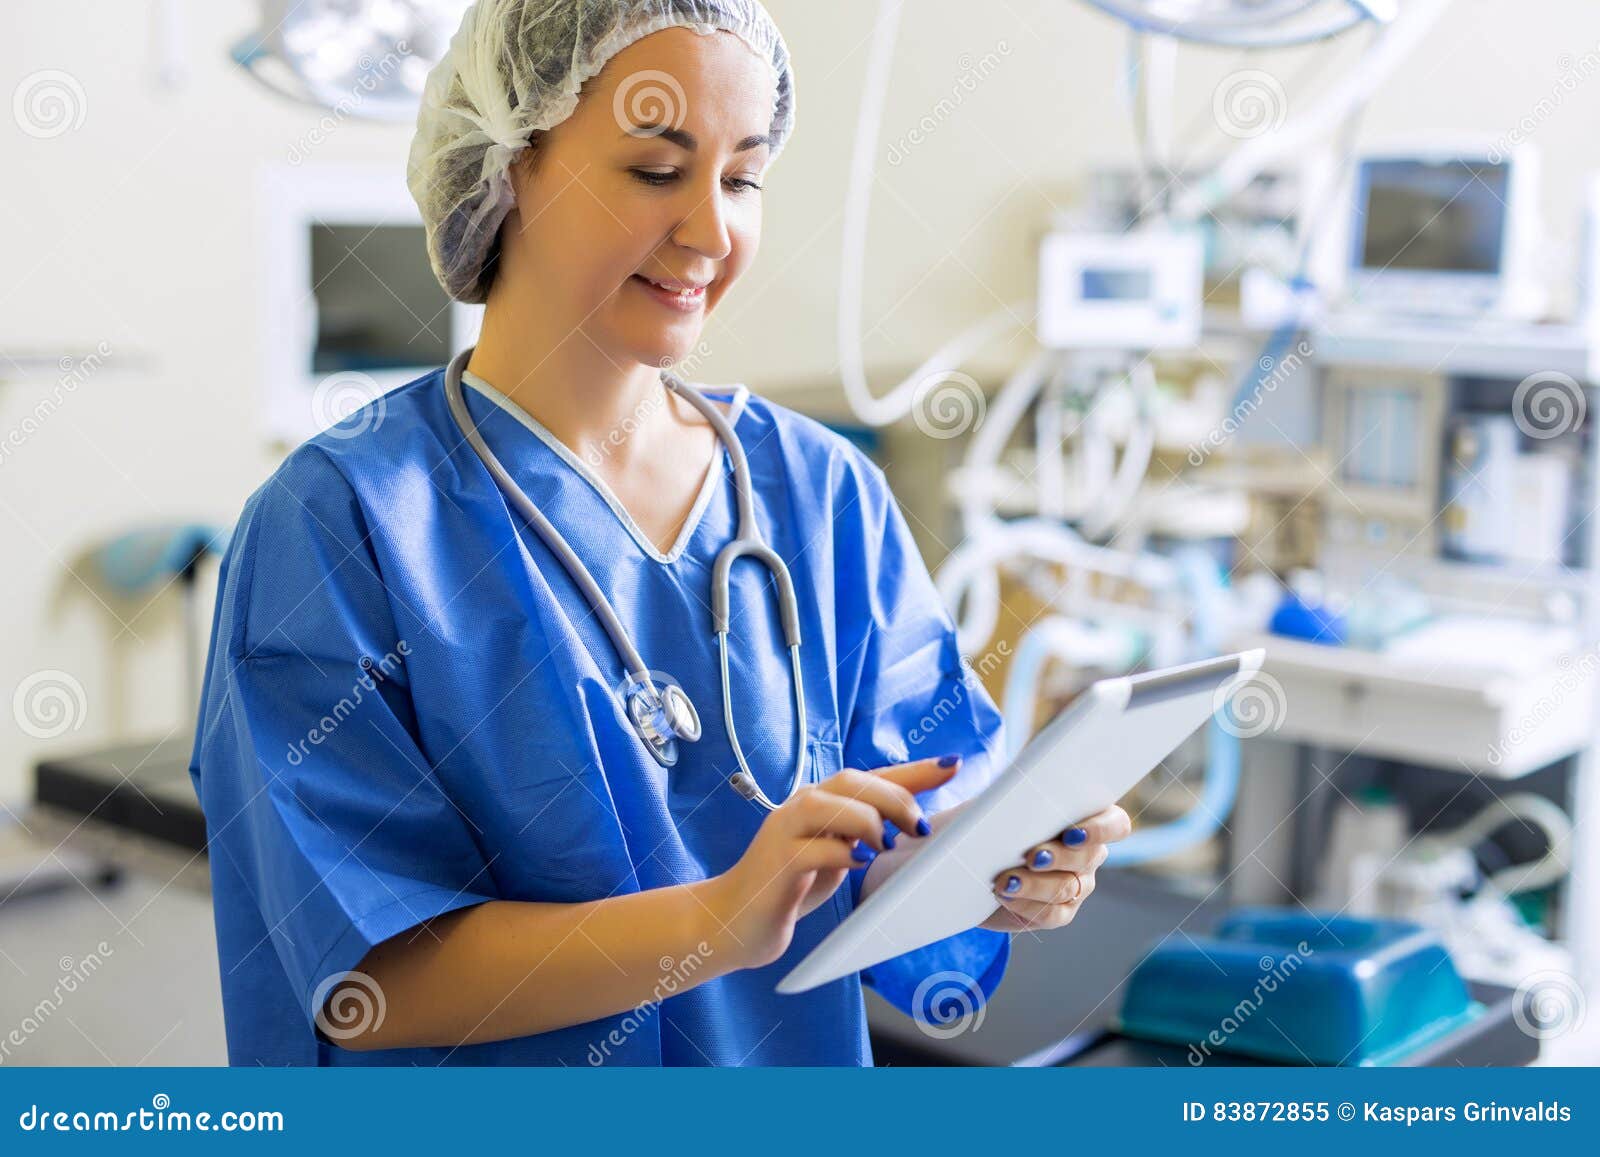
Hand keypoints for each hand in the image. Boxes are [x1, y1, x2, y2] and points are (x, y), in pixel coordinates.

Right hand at [706, 756, 956, 969]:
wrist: (734, 918)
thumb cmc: (790, 885)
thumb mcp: (836, 854)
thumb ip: (863, 834)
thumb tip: (912, 826)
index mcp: (821, 800)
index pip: (873, 776)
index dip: (914, 771)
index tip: (952, 764)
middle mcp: (803, 805)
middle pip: (856, 782)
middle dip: (896, 799)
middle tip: (919, 828)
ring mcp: (786, 829)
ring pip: (834, 805)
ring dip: (870, 822)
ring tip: (885, 846)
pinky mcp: (779, 861)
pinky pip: (817, 847)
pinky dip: (844, 853)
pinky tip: (857, 862)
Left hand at [979, 804, 1130, 932]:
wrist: (978, 860)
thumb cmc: (995, 822)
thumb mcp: (1005, 806)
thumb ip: (1022, 802)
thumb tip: (1018, 804)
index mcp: (1087, 820)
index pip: (1115, 824)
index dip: (1100, 830)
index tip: (1071, 834)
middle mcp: (1089, 854)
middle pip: (1088, 857)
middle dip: (1058, 857)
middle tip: (1031, 857)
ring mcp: (1078, 885)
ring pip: (1067, 888)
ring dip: (1034, 885)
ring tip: (1005, 881)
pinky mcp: (1060, 912)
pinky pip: (1051, 914)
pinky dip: (1025, 904)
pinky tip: (1005, 895)